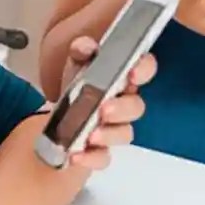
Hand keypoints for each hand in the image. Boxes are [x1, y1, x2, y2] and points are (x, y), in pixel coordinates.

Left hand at [58, 36, 156, 169]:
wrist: (60, 119)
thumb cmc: (78, 89)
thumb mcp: (76, 65)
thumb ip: (81, 52)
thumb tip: (85, 46)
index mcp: (122, 77)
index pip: (144, 69)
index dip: (143, 70)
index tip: (132, 73)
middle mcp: (124, 103)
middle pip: (136, 107)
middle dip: (123, 108)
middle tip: (105, 109)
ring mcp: (114, 129)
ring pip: (125, 134)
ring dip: (109, 134)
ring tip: (90, 134)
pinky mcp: (101, 151)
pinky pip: (103, 157)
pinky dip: (90, 157)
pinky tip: (76, 154)